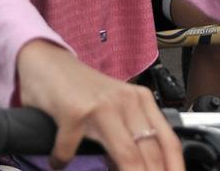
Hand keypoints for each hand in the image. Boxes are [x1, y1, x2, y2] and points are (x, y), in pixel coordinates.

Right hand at [17, 40, 183, 169]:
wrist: (45, 60)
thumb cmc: (79, 87)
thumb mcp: (114, 105)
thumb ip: (131, 132)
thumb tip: (142, 168)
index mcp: (140, 100)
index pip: (169, 143)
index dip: (174, 169)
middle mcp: (125, 102)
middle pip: (150, 155)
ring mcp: (100, 106)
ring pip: (127, 157)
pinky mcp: (73, 112)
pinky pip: (71, 151)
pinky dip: (62, 161)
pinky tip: (57, 162)